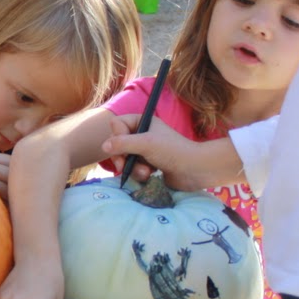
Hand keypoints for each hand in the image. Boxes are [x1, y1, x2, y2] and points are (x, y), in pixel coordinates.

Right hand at [101, 115, 242, 190]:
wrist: (194, 170)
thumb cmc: (172, 151)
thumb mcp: (146, 143)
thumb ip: (122, 143)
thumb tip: (103, 146)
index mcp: (143, 122)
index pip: (117, 124)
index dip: (118, 136)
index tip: (125, 145)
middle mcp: (142, 134)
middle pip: (117, 143)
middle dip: (122, 156)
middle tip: (124, 166)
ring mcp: (145, 150)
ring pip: (125, 158)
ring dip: (132, 167)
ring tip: (145, 172)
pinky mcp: (148, 164)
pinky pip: (133, 168)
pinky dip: (139, 173)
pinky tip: (150, 176)